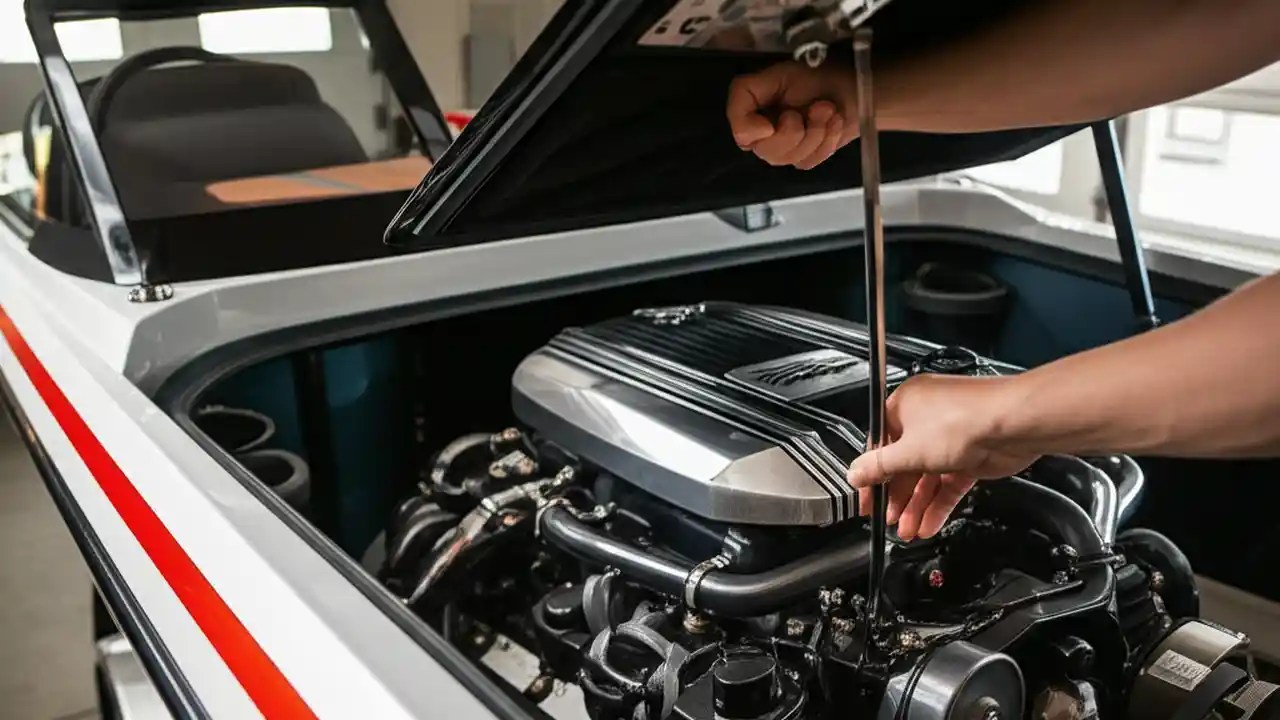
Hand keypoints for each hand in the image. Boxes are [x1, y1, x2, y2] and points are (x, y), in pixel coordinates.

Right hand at [727, 62, 859, 169]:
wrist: (853, 87)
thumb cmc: (818, 74)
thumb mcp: (778, 74)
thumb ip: (746, 93)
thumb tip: (753, 131)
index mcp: (751, 109)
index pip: (741, 131)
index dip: (758, 131)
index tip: (787, 115)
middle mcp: (762, 132)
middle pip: (767, 151)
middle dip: (798, 130)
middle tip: (817, 106)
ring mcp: (782, 148)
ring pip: (790, 158)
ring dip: (817, 132)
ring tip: (829, 110)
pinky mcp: (802, 157)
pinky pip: (808, 162)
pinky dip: (827, 141)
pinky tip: (833, 123)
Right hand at [847, 374, 1038, 540]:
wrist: (1014, 423)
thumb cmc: (964, 420)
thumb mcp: (909, 450)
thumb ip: (880, 466)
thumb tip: (855, 473)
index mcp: (905, 405)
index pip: (879, 444)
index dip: (871, 474)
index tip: (867, 498)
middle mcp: (927, 418)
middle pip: (904, 463)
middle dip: (897, 496)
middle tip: (889, 518)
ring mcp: (951, 437)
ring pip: (927, 477)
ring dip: (916, 505)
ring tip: (907, 530)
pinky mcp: (971, 456)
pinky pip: (948, 484)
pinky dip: (938, 504)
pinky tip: (929, 523)